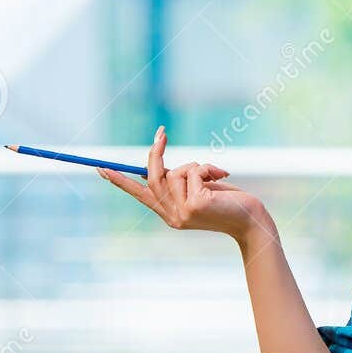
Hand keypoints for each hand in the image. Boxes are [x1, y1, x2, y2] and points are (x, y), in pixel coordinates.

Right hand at [98, 125, 263, 240]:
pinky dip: (208, 169)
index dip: (119, 180)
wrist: (251, 220)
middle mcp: (172, 217)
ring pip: (176, 172)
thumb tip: (162, 165)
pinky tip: (222, 178)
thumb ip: (181, 181)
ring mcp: (182, 213)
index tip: (99, 168)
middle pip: (153, 177)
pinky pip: (193, 172)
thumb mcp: (200, 189)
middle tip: (162, 132)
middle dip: (156, 152)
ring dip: (197, 166)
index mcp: (170, 214)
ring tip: (215, 176)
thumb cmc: (229, 203)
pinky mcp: (195, 205)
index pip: (139, 195)